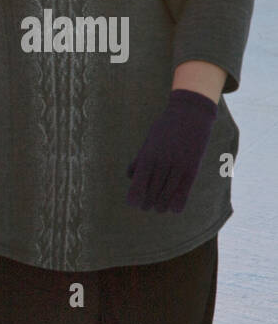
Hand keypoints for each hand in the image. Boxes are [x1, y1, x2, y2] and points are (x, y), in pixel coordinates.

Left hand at [125, 89, 216, 212]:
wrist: (190, 114)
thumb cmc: (165, 129)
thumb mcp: (148, 143)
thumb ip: (140, 160)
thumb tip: (131, 176)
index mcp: (147, 158)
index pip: (137, 187)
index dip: (134, 199)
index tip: (134, 203)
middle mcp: (162, 164)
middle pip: (152, 193)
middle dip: (148, 203)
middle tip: (147, 206)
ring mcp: (178, 166)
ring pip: (167, 195)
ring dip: (162, 204)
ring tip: (159, 207)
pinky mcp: (192, 168)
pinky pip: (184, 191)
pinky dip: (178, 203)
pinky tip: (174, 210)